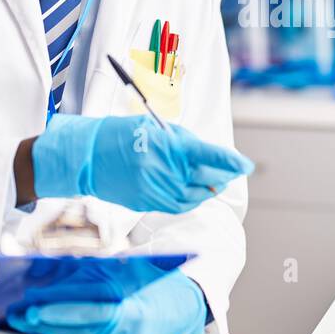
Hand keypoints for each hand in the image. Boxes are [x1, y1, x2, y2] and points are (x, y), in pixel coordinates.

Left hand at [7, 270, 207, 333]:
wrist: (185, 311)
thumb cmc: (153, 283)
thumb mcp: (129, 268)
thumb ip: (94, 269)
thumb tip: (54, 268)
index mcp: (135, 312)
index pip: (91, 314)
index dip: (60, 311)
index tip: (33, 305)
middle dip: (45, 324)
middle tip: (18, 313)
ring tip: (28, 325)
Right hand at [30, 114, 251, 211]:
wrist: (87, 156)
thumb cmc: (121, 135)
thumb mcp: (154, 128)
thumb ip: (183, 142)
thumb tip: (207, 156)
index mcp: (168, 147)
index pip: (209, 156)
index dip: (232, 162)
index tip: (246, 165)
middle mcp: (165, 171)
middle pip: (206, 178)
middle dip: (222, 174)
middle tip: (233, 170)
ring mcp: (156, 190)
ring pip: (196, 195)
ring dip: (209, 188)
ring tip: (215, 181)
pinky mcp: (148, 203)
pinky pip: (179, 205)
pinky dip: (193, 200)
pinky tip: (197, 192)